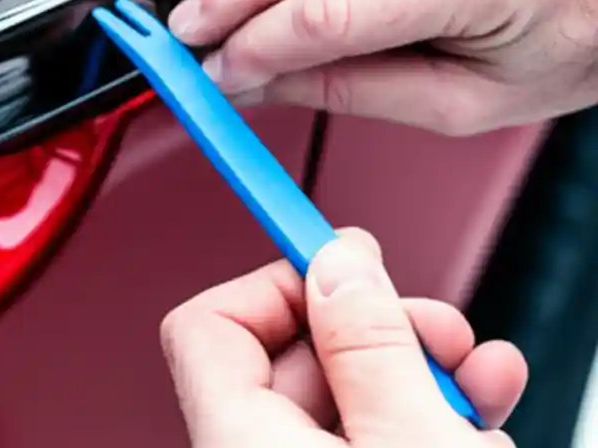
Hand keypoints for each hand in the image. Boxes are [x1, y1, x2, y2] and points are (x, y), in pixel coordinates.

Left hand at [161, 230, 527, 445]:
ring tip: (476, 376)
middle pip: (288, 354)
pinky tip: (476, 409)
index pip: (207, 323)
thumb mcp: (411, 438)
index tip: (334, 254)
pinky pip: (363, 438)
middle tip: (436, 325)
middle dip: (374, 325)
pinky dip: (417, 417)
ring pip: (340, 397)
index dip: (277, 277)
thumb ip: (369, 345)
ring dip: (415, 372)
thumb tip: (340, 264)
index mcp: (237, 438)